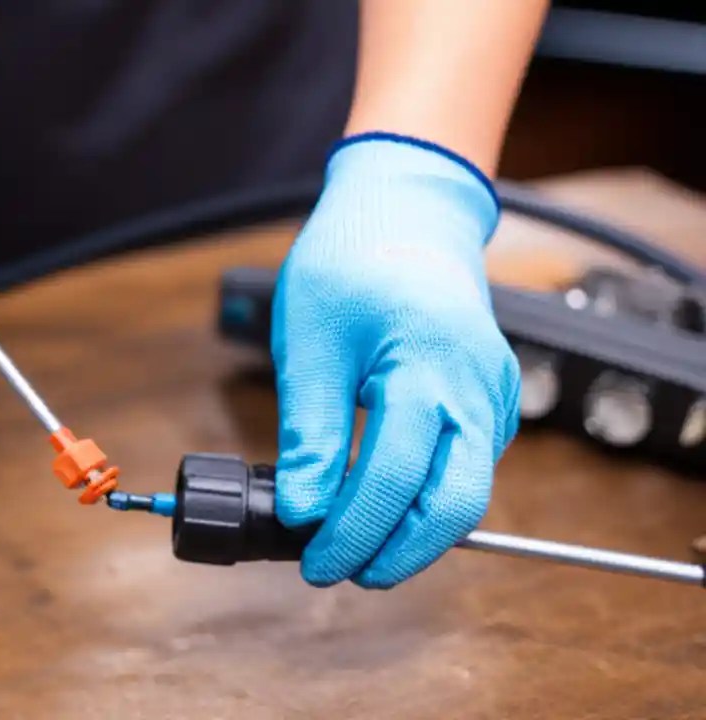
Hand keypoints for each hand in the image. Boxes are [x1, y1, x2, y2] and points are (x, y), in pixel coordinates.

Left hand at [271, 134, 520, 588]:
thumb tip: (302, 507)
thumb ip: (310, 430)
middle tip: (339, 570)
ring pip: (466, 492)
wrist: (405, 213)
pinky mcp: (493, 400)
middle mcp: (478, 386)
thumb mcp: (310, 342)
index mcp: (429, 365)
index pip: (395, 476)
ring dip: (412, 530)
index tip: (311, 556)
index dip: (352, 528)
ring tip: (350, 544)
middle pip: (454, 504)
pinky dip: (425, 497)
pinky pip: (467, 466)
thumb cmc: (351, 262)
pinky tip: (379, 505)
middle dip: (397, 551)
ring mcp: (495, 394)